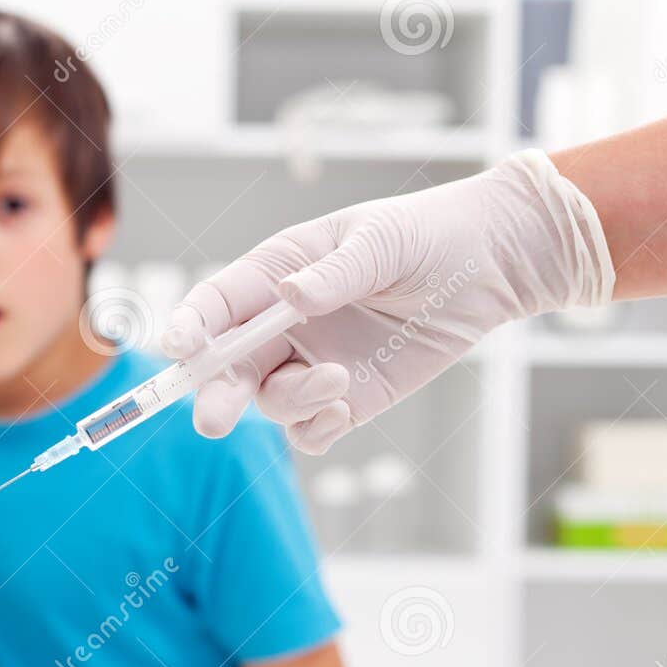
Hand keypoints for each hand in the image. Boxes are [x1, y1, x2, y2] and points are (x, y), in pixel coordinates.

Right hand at [162, 149, 613, 452]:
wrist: (489, 264)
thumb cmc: (428, 235)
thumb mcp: (380, 242)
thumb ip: (334, 273)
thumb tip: (292, 296)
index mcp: (276, 273)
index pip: (216, 304)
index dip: (190, 326)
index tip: (177, 347)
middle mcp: (282, 324)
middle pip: (226, 367)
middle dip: (213, 394)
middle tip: (212, 419)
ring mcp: (310, 363)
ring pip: (268, 402)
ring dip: (292, 401)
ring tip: (338, 383)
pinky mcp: (346, 398)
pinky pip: (308, 430)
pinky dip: (316, 428)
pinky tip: (345, 406)